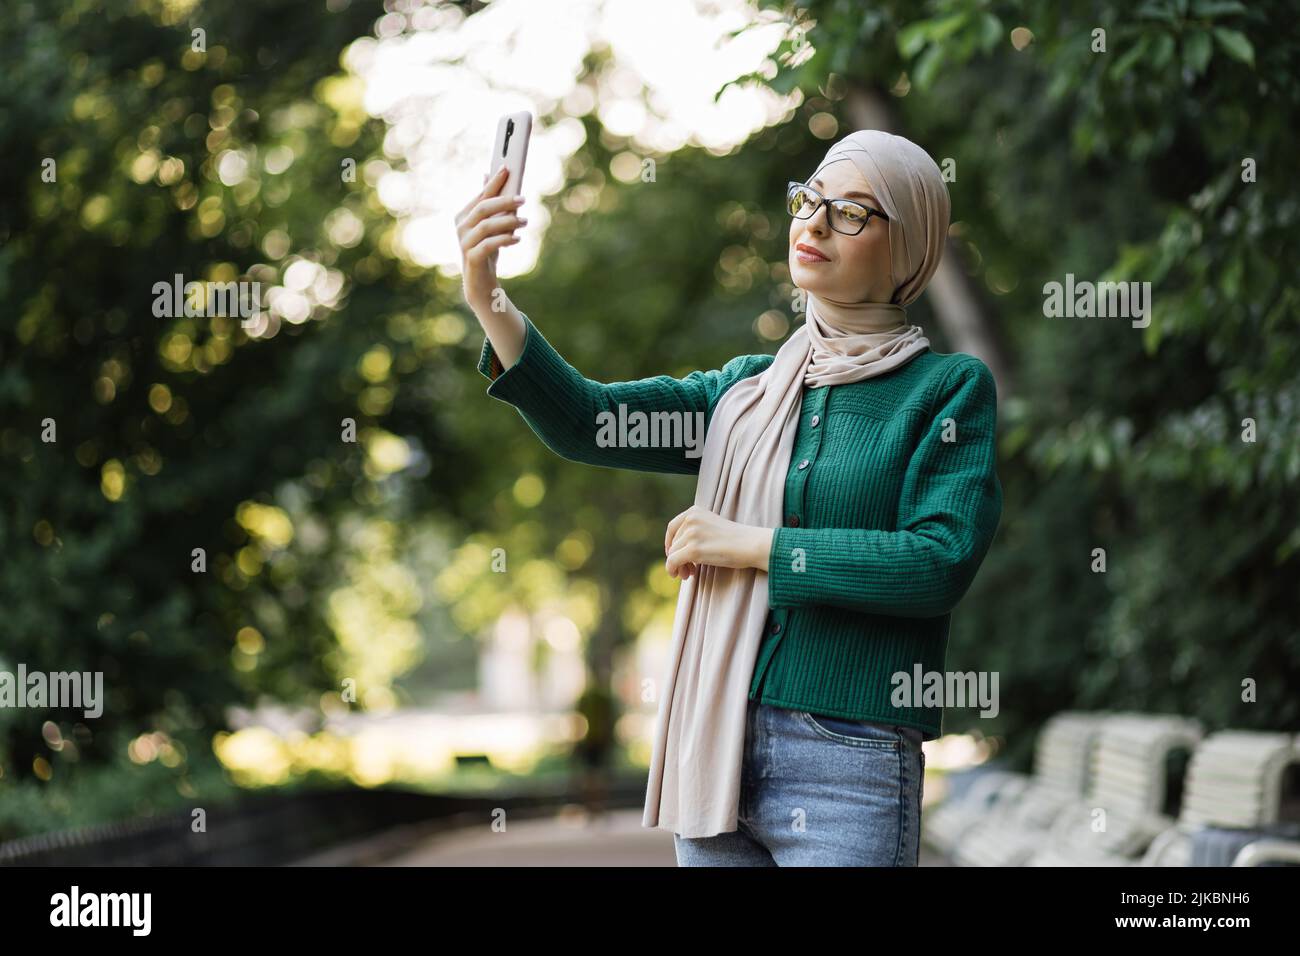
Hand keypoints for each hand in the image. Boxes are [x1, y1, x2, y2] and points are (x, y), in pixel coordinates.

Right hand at [455, 167, 526, 310]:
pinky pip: (489, 244)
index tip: (507, 168)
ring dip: (508, 221)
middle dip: (504, 201)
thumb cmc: (486, 250)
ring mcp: (464, 242)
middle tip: (523, 198)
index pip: (480, 195)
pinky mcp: (471, 258)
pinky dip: (505, 239)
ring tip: (525, 221)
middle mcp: (461, 227)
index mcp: (464, 215)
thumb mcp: (489, 225)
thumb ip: (488, 203)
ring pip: (486, 225)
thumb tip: (487, 175)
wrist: (480, 283)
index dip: (493, 181)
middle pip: (483, 208)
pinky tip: (517, 238)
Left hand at [664, 505, 772, 579]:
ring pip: (672, 554)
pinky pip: (673, 561)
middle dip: (677, 557)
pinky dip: (673, 570)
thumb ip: (694, 530)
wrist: (750, 544)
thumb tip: (672, 550)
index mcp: (694, 511)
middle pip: (673, 543)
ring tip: (690, 573)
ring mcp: (691, 533)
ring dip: (679, 566)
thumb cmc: (735, 539)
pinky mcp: (693, 549)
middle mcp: (690, 519)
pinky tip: (683, 576)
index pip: (672, 527)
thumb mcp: (711, 526)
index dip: (670, 543)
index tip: (674, 554)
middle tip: (689, 570)